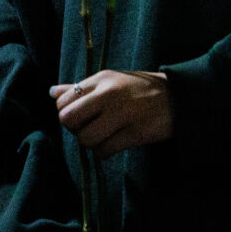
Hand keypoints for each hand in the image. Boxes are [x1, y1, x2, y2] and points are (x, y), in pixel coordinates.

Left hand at [50, 69, 173, 157]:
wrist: (179, 98)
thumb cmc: (139, 89)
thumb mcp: (110, 81)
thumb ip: (80, 88)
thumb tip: (51, 93)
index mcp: (101, 79)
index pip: (63, 101)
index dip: (66, 114)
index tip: (79, 117)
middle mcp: (109, 94)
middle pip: (69, 120)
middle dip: (74, 130)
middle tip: (87, 129)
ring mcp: (123, 114)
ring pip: (86, 139)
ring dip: (90, 143)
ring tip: (102, 138)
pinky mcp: (137, 133)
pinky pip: (105, 150)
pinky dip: (103, 152)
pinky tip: (111, 145)